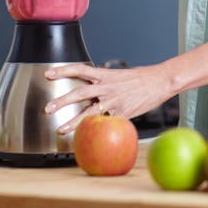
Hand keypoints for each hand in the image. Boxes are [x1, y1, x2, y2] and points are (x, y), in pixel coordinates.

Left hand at [43, 62, 171, 132]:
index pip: (80, 69)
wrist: (160, 80)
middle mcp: (107, 87)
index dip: (63, 70)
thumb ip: (104, 83)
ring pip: (90, 111)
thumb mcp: (119, 76)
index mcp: (105, 75)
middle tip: (48, 108)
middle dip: (62, 101)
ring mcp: (114, 100)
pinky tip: (88, 138)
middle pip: (80, 92)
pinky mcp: (122, 112)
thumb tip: (91, 93)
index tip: (48, 74)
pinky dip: (96, 130)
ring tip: (60, 129)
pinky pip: (106, 122)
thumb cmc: (140, 79)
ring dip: (73, 121)